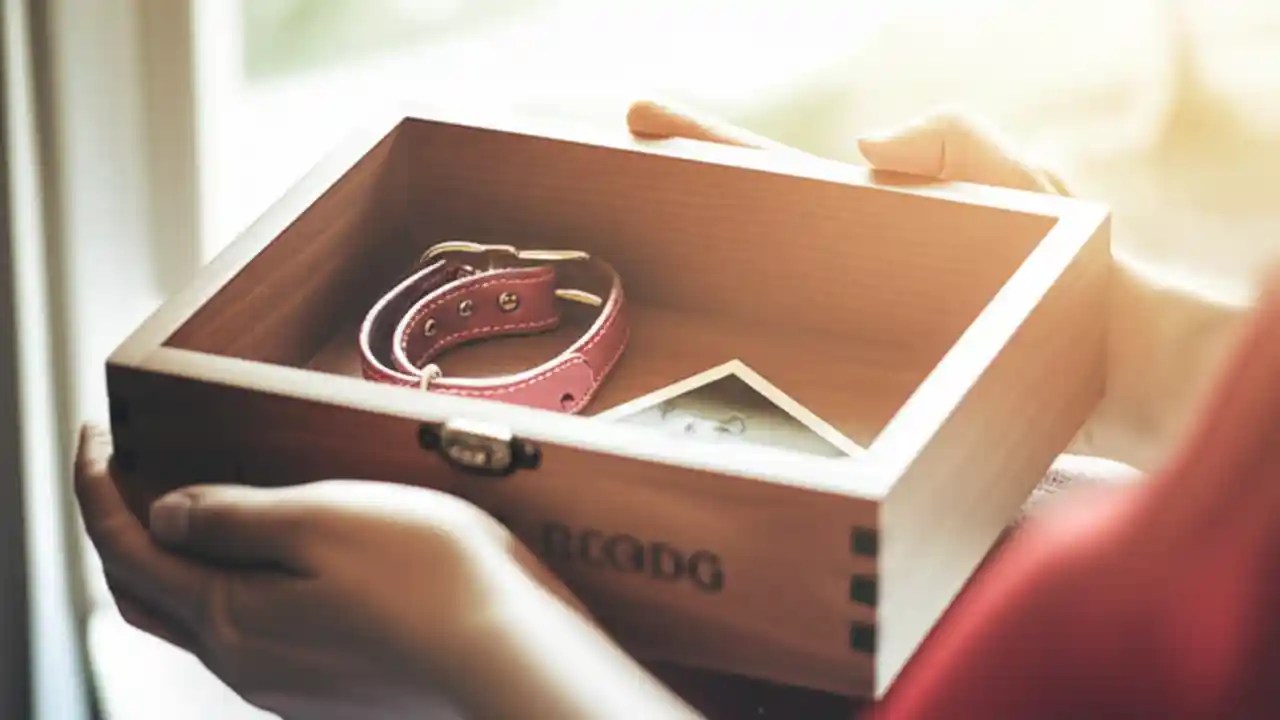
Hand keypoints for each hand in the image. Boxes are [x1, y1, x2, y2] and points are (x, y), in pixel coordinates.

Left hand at [75, 424, 696, 719]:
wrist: (510, 658)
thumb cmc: (429, 579)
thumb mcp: (321, 518)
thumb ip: (233, 517)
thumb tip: (167, 516)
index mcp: (230, 616)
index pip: (126, 548)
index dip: (97, 488)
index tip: (94, 435)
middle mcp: (246, 663)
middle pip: (149, 593)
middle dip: (123, 531)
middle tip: (128, 473)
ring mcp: (290, 681)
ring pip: (203, 615)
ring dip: (182, 560)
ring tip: (200, 502)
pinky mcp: (333, 686)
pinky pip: (256, 631)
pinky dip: (234, 586)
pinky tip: (272, 557)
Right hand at [626, 99, 1247, 471]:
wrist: (1104, 359)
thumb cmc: (1069, 264)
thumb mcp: (1018, 178)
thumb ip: (951, 138)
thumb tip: (858, 148)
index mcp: (860, 215)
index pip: (764, 174)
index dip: (702, 144)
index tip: (638, 117)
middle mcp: (835, 272)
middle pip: (731, 238)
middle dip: (666, 213)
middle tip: (595, 199)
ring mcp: (838, 328)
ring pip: (739, 310)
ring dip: (680, 300)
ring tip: (611, 292)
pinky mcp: (851, 386)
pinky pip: (774, 375)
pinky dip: (724, 378)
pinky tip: (684, 388)